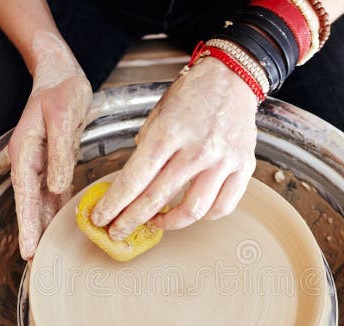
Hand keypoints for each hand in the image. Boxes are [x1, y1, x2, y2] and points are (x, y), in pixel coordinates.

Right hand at [8, 32, 91, 258]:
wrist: (61, 75)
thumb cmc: (61, 90)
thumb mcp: (62, 116)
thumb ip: (60, 152)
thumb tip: (57, 186)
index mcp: (26, 151)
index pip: (25, 195)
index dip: (27, 223)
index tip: (29, 248)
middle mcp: (30, 162)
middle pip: (30, 204)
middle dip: (32, 232)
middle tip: (33, 262)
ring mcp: (42, 164)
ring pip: (42, 202)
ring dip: (43, 226)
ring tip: (46, 254)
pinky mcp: (55, 163)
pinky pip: (55, 193)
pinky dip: (56, 211)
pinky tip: (60, 228)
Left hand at [89, 57, 258, 240]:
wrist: (234, 77)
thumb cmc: (193, 95)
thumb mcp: (159, 113)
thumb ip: (147, 148)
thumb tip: (132, 183)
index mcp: (169, 132)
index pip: (134, 179)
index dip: (114, 204)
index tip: (100, 218)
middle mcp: (197, 149)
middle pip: (157, 199)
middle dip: (130, 220)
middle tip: (117, 231)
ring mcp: (223, 161)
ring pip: (192, 211)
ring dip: (168, 224)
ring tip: (154, 222)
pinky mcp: (243, 168)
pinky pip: (222, 206)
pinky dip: (204, 217)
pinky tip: (190, 212)